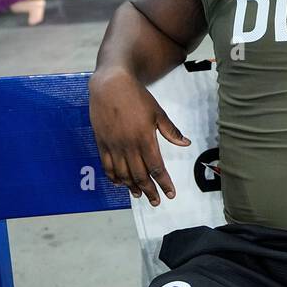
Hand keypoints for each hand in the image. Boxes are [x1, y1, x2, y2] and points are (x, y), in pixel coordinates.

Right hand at [89, 67, 190, 206]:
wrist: (110, 85)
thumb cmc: (137, 97)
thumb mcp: (158, 112)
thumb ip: (170, 130)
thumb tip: (186, 143)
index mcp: (145, 139)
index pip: (156, 167)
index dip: (164, 182)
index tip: (170, 193)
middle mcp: (128, 146)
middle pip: (140, 175)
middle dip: (149, 190)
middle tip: (156, 201)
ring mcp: (113, 145)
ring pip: (123, 174)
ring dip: (131, 187)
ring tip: (139, 195)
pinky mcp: (101, 143)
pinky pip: (107, 165)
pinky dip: (113, 177)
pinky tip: (119, 184)